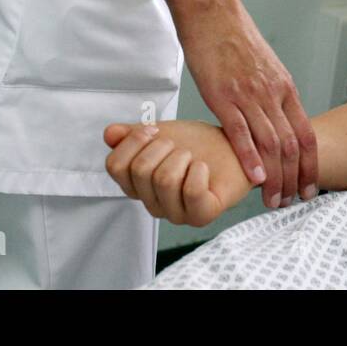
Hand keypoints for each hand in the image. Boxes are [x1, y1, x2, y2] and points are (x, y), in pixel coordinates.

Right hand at [103, 120, 250, 226]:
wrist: (237, 148)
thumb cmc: (200, 144)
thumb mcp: (163, 133)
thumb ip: (134, 135)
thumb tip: (109, 134)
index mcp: (139, 186)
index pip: (115, 166)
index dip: (133, 142)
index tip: (152, 130)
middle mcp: (154, 203)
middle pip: (140, 171)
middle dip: (161, 146)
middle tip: (178, 145)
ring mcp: (177, 213)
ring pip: (164, 180)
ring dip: (181, 156)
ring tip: (193, 156)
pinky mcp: (202, 215)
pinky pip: (191, 191)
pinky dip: (199, 170)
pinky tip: (204, 167)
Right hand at [178, 3, 318, 210]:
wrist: (213, 12)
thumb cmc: (234, 38)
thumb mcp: (265, 67)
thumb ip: (272, 94)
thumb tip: (276, 118)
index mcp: (284, 88)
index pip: (306, 135)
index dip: (311, 165)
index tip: (310, 187)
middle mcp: (273, 94)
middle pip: (292, 145)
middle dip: (295, 179)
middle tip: (292, 202)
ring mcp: (249, 95)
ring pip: (271, 144)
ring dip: (275, 177)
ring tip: (273, 200)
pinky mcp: (223, 95)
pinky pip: (241, 132)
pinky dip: (250, 157)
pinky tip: (254, 177)